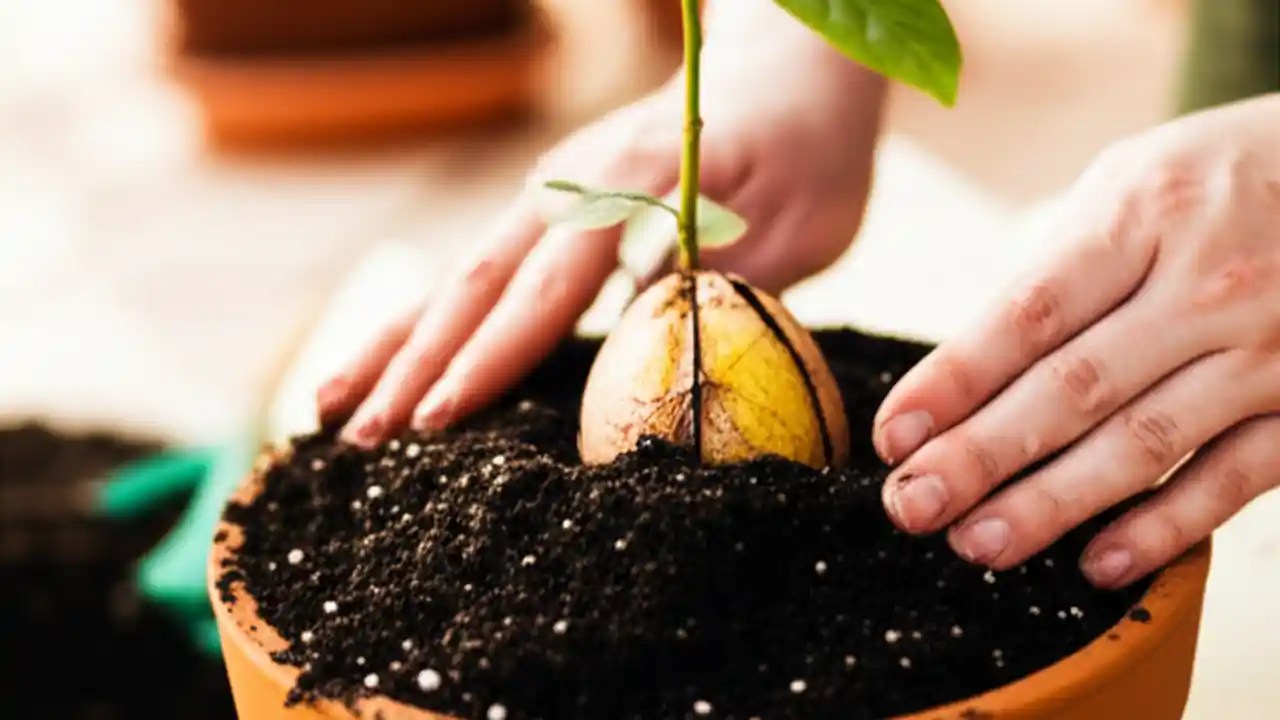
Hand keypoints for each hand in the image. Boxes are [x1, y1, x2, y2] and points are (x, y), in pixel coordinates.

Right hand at [318, 0, 884, 447]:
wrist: (785, 64)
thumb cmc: (809, 149)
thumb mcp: (801, 225)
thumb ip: (724, 284)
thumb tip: (645, 351)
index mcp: (631, 186)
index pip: (547, 287)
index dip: (491, 356)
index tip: (437, 419)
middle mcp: (572, 186)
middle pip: (476, 283)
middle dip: (413, 363)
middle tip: (357, 437)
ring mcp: (553, 192)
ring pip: (460, 275)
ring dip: (397, 342)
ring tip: (331, 406)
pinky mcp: (551, 207)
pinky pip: (482, 270)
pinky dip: (431, 322)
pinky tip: (396, 361)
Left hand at [876, 94, 1279, 587]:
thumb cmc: (1225, 178)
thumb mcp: (1135, 182)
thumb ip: (1060, 266)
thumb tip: (972, 362)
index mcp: (1142, 216)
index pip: (1029, 313)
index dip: (954, 380)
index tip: (893, 435)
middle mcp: (1205, 284)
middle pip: (1073, 387)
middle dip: (981, 455)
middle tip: (911, 506)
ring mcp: (1267, 349)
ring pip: (1144, 442)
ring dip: (1053, 503)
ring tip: (977, 544)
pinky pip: (1235, 478)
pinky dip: (1166, 527)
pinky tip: (1097, 563)